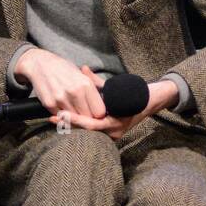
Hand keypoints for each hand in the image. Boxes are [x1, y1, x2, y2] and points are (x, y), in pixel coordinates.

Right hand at [16, 48, 106, 119]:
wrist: (40, 64)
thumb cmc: (64, 69)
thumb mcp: (83, 75)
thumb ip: (93, 90)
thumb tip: (103, 106)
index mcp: (86, 84)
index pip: (99, 111)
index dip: (98, 113)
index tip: (95, 111)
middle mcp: (75, 92)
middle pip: (87, 117)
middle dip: (87, 116)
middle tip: (84, 111)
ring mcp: (61, 99)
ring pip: (74, 119)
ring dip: (74, 116)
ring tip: (72, 106)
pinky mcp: (49, 104)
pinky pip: (61, 116)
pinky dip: (62, 114)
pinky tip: (61, 104)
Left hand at [51, 68, 176, 140]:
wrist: (152, 102)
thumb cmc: (135, 93)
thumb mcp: (115, 87)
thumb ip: (96, 81)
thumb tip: (83, 68)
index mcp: (116, 122)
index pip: (91, 125)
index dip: (74, 120)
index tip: (60, 114)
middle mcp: (114, 133)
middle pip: (86, 132)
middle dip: (69, 125)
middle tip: (53, 117)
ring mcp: (113, 136)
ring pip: (88, 134)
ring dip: (72, 127)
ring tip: (56, 120)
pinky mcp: (110, 136)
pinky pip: (93, 134)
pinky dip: (80, 128)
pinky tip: (67, 123)